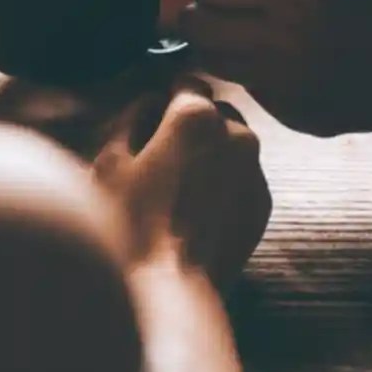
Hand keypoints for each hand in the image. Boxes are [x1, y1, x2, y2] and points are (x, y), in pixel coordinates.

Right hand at [93, 78, 269, 286]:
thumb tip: (150, 103)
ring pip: (232, 144)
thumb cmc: (128, 225)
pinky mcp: (263, 205)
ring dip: (210, 153)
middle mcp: (238, 135)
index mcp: (197, 116)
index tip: (148, 120)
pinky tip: (194, 212)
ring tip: (177, 188)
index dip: (163, 96)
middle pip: (213, 110)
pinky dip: (223, 183)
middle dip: (191, 124)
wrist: (168, 292)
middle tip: (159, 157)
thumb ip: (132, 117)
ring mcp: (256, 171)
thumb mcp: (109, 161)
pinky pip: (242, 177)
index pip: (184, 80)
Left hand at [182, 0, 371, 136]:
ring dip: (225, 41)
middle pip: (197, 26)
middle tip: (237, 1)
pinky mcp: (299, 116)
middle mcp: (289, 42)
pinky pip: (249, 90)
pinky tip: (297, 57)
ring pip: (214, 62)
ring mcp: (293, 87)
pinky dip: (259, 71)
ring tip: (264, 27)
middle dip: (207, 7)